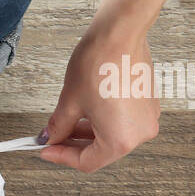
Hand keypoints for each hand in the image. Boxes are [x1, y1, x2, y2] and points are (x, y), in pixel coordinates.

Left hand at [39, 26, 160, 172]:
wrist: (120, 33)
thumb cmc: (99, 64)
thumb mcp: (70, 102)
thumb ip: (58, 126)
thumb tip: (50, 137)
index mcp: (121, 140)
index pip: (87, 162)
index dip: (62, 157)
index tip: (46, 150)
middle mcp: (140, 133)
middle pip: (101, 151)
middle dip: (74, 145)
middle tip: (52, 138)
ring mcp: (148, 118)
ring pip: (112, 136)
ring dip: (87, 133)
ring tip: (66, 123)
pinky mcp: (148, 104)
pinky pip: (122, 122)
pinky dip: (102, 121)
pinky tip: (85, 112)